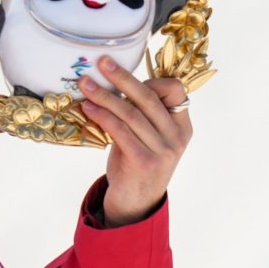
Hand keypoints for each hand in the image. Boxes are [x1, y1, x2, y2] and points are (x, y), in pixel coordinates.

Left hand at [75, 57, 191, 224]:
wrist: (135, 205)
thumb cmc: (136, 165)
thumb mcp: (147, 137)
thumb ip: (141, 114)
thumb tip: (113, 82)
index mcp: (182, 127)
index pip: (176, 91)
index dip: (152, 80)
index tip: (126, 77)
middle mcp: (177, 137)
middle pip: (149, 98)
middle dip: (123, 77)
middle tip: (102, 62)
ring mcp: (163, 151)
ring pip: (132, 113)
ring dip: (105, 96)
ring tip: (86, 85)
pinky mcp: (144, 162)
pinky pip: (121, 131)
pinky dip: (103, 116)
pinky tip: (88, 108)